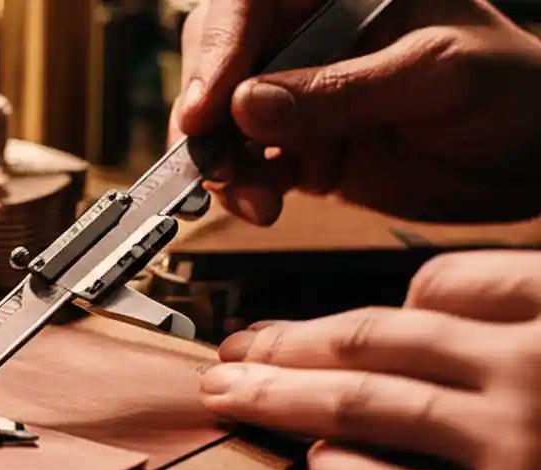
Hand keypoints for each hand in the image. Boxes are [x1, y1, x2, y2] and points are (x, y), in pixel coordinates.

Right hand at [170, 0, 540, 224]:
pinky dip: (243, 187)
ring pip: (222, 118)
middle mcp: (308, 34)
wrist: (528, 159)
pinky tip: (264, 205)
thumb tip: (248, 106)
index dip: (218, 50)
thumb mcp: (436, 76)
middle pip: (218, 59)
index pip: (251, 3)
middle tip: (215, 159)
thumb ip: (342, 90)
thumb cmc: (508, 89)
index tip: (205, 108)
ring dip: (223, 162)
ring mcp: (298, 91)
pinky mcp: (298, 143)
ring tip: (252, 198)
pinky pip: (246, 162)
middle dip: (207, 114)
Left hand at [198, 250, 540, 469]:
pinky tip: (313, 463)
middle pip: (373, 341)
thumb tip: (438, 316)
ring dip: (280, 396)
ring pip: (364, 405)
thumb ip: (530, 312)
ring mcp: (513, 447)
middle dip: (286, 345)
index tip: (323, 322)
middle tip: (233, 350)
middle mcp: (525, 370)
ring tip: (230, 394)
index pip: (442, 283)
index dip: (370, 302)